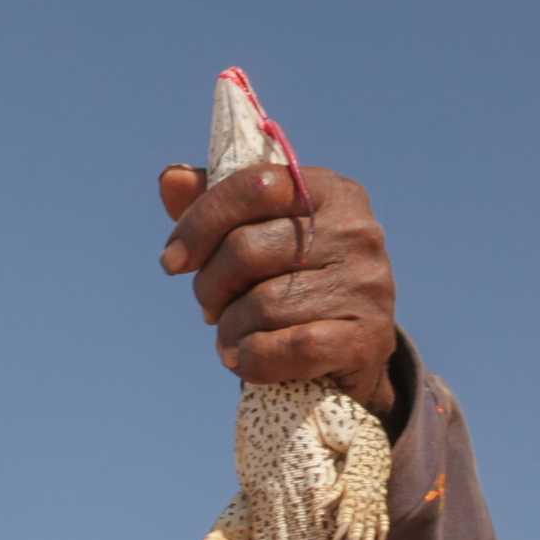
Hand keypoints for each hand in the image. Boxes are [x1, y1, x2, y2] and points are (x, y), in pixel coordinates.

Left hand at [157, 161, 396, 419]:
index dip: (199, 224)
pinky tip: (246, 359)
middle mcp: (354, 229)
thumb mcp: (260, 235)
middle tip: (211, 306)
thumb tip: (171, 178)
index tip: (172, 261)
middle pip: (245, 250)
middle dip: (210, 287)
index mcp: (328, 190)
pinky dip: (254, 360)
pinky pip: (288, 348)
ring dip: (230, 331)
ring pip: (261, 306)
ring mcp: (366, 283)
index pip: (252, 187)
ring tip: (234, 336)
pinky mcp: (368, 336)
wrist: (352, 345)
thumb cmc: (293, 280)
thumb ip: (216, 205)